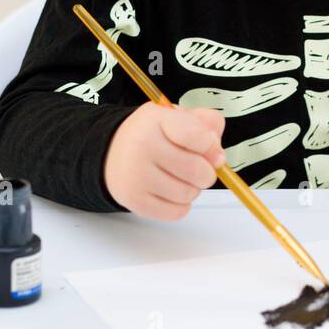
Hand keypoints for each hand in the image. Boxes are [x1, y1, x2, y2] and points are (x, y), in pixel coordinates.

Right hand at [103, 103, 225, 220]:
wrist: (111, 153)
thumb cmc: (152, 135)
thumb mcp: (177, 116)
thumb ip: (206, 124)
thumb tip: (218, 156)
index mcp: (156, 119)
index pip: (197, 136)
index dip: (211, 145)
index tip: (207, 146)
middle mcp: (142, 146)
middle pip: (198, 171)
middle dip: (206, 171)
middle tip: (196, 165)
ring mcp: (136, 175)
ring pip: (189, 194)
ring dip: (192, 188)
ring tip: (179, 177)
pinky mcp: (135, 201)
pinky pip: (177, 212)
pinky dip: (181, 204)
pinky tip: (170, 190)